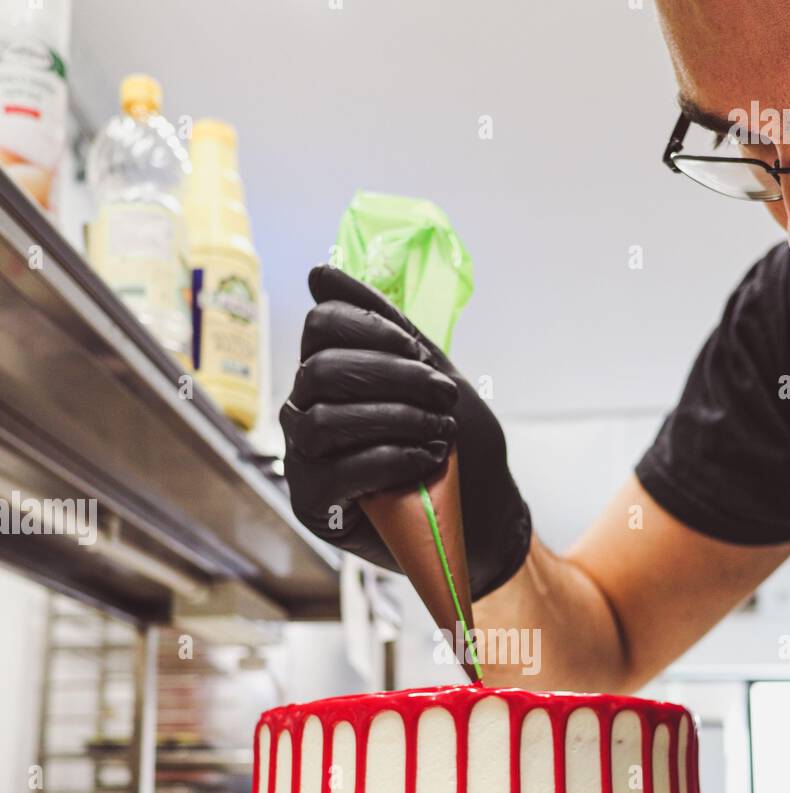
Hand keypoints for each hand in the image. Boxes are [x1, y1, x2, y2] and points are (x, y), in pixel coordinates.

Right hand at [280, 266, 531, 599]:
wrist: (482, 519)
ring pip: (325, 419)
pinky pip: (337, 470)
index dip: (369, 329)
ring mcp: (304, 457)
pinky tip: (423, 461)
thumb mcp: (434, 377)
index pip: (321, 326)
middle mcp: (308, 409)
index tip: (419, 354)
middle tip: (443, 397)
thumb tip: (318, 273)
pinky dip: (388, 459)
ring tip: (440, 432)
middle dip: (392, 377)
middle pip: (322, 369)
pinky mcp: (313, 503)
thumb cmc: (459, 448)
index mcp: (332, 373)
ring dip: (394, 419)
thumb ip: (390, 329)